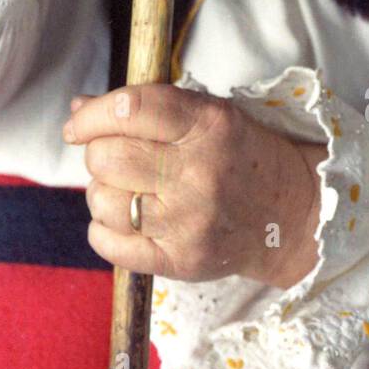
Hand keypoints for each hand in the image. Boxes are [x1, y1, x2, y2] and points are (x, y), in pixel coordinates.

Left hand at [62, 84, 326, 287]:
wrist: (291, 215)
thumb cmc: (240, 155)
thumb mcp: (208, 114)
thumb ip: (147, 106)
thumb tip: (78, 107)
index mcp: (208, 125)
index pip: (130, 109)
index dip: (91, 116)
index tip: (77, 125)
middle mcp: (198, 173)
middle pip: (108, 158)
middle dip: (97, 153)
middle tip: (112, 156)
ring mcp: (188, 222)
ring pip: (102, 201)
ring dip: (101, 191)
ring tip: (126, 188)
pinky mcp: (180, 261)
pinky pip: (109, 244)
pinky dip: (102, 228)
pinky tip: (123, 219)